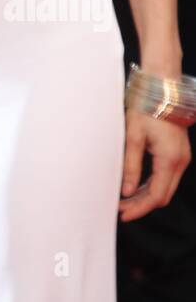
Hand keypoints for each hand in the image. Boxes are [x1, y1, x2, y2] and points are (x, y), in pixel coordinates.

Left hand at [118, 106, 190, 221]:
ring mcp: (181, 158)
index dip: (139, 208)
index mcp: (169, 159)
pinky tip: (136, 187)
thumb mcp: (133, 136)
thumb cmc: (146, 107)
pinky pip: (166, 177)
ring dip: (146, 196)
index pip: (156, 196)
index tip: (122, 214)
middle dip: (142, 205)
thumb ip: (130, 166)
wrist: (161, 88)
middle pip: (163, 195)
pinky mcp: (177, 153)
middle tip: (120, 209)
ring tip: (124, 201)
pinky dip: (152, 185)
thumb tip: (127, 191)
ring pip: (165, 187)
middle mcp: (180, 161)